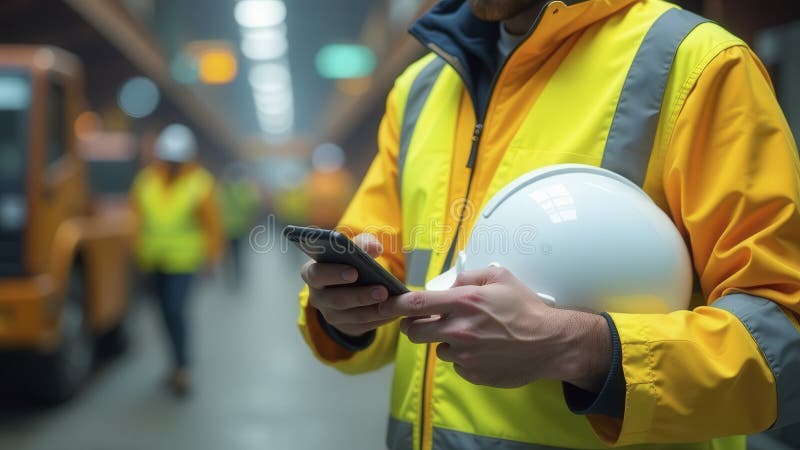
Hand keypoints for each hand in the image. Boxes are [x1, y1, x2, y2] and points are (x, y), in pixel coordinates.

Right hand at [301, 233, 394, 337]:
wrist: (347, 284)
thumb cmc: (347, 261)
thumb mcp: (352, 249)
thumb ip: (362, 243)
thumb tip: (374, 247)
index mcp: (312, 273)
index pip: (315, 274)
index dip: (333, 274)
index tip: (354, 271)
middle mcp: (318, 297)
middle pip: (336, 299)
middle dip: (360, 295)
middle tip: (382, 290)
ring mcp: (331, 315)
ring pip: (353, 316)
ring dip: (374, 309)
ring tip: (392, 300)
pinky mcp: (346, 327)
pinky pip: (364, 326)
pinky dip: (381, 318)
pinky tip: (395, 310)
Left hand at [379, 267, 610, 390]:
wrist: (550, 343)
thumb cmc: (526, 308)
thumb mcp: (500, 277)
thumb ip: (468, 276)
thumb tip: (447, 286)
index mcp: (465, 302)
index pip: (417, 304)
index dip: (396, 304)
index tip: (388, 305)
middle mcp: (460, 330)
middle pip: (415, 332)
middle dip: (415, 326)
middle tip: (426, 322)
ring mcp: (466, 355)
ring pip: (439, 349)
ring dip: (446, 342)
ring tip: (471, 335)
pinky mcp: (473, 374)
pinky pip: (457, 365)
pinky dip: (464, 358)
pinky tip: (484, 350)